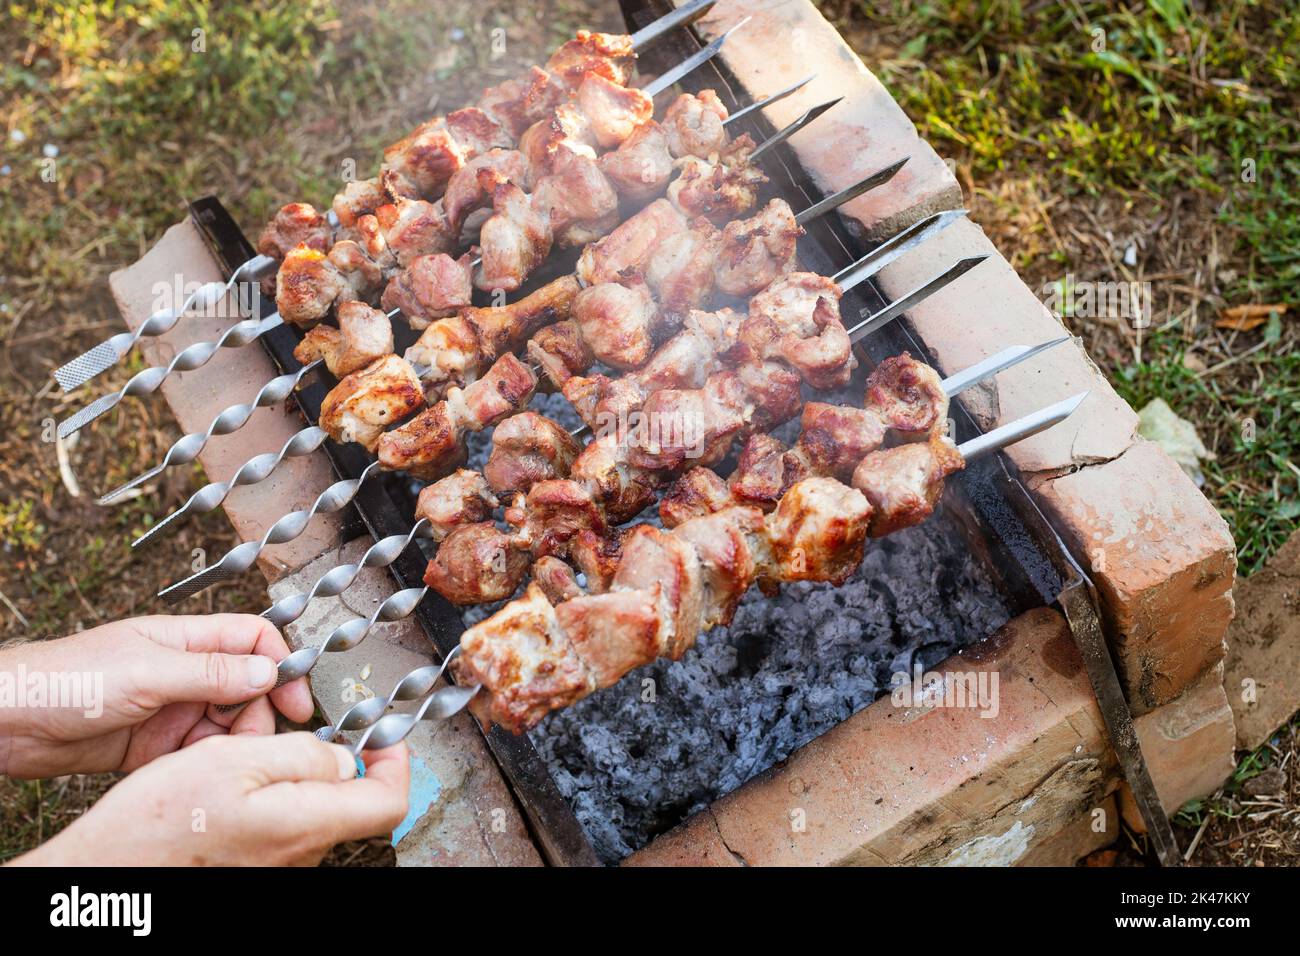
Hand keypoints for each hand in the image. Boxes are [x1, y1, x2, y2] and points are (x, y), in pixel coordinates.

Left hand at [0, 614, 313, 777]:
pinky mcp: (153, 744)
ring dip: (231, 742)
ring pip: (226, 724)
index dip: (279, 665)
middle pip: (247, 688)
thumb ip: (211, 673)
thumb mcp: (148, 671)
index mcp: (185, 640)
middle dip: (258, 713)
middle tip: (254, 738)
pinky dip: (204, 762)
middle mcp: (183, 673)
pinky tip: (195, 769)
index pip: (253, 639)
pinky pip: (197, 753)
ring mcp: (170, 709)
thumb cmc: (65, 678)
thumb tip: (266, 671)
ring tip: (220, 757)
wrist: (10, 723)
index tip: (295, 698)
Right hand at [12, 733, 408, 865]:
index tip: (383, 734)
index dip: (395, 761)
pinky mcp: (253, 866)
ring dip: (294, 775)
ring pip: (311, 809)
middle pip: (349, 802)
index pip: (389, 801)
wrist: (106, 873)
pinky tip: (230, 782)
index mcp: (305, 825)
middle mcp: (299, 854)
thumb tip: (343, 755)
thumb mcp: (232, 761)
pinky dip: (268, 795)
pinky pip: (280, 824)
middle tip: (301, 730)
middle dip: (333, 758)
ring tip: (248, 754)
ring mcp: (277, 865)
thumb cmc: (156, 825)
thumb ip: (299, 755)